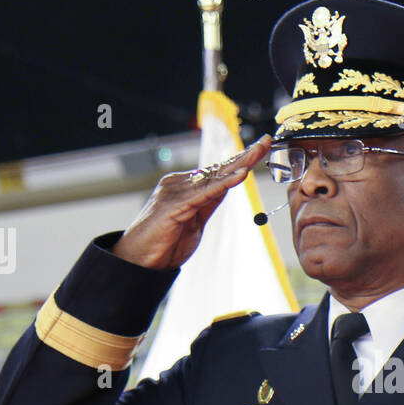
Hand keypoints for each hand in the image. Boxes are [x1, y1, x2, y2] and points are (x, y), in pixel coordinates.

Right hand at [111, 134, 271, 269]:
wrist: (138, 262)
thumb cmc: (163, 243)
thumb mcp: (194, 220)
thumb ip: (208, 202)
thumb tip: (225, 188)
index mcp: (183, 187)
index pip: (216, 171)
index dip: (239, 161)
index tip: (259, 150)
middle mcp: (178, 184)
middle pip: (217, 168)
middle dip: (244, 155)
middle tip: (266, 142)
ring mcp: (174, 193)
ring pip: (213, 177)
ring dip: (238, 164)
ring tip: (258, 153)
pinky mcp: (173, 206)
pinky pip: (204, 193)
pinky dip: (224, 184)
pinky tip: (240, 175)